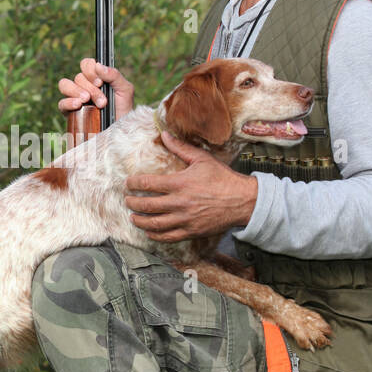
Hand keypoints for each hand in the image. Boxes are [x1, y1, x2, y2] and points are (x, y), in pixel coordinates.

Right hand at [58, 58, 134, 121]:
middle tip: (102, 101)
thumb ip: (114, 75)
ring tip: (87, 100)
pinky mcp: (70, 112)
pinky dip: (68, 102)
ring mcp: (76, 98)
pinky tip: (78, 105)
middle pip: (78, 77)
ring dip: (76, 91)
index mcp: (96, 77)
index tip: (100, 82)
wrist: (120, 129)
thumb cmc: (124, 108)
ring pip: (65, 85)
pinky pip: (61, 103)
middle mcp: (84, 86)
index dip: (90, 71)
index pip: (86, 64)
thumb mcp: (125, 90)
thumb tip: (98, 65)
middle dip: (91, 89)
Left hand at [124, 130, 258, 241]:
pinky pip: (168, 237)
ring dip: (140, 221)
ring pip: (154, 224)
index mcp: (181, 183)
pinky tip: (149, 231)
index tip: (128, 183)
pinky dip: (155, 235)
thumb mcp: (202, 159)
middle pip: (147, 205)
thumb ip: (181, 148)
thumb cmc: (223, 178)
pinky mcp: (191, 231)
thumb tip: (165, 134)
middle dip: (133, 203)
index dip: (134, 183)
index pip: (148, 184)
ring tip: (133, 217)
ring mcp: (185, 219)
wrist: (243, 201)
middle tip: (127, 200)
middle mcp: (180, 203)